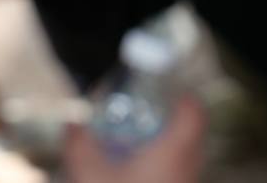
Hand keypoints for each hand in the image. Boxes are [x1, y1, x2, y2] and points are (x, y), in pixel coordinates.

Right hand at [65, 96, 205, 182]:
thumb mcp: (89, 174)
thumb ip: (79, 145)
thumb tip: (72, 124)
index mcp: (175, 151)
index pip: (194, 114)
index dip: (185, 99)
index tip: (169, 93)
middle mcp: (188, 170)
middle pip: (194, 137)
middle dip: (176, 124)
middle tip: (152, 118)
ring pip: (189, 162)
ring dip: (172, 151)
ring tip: (143, 150)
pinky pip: (181, 181)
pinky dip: (168, 173)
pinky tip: (142, 180)